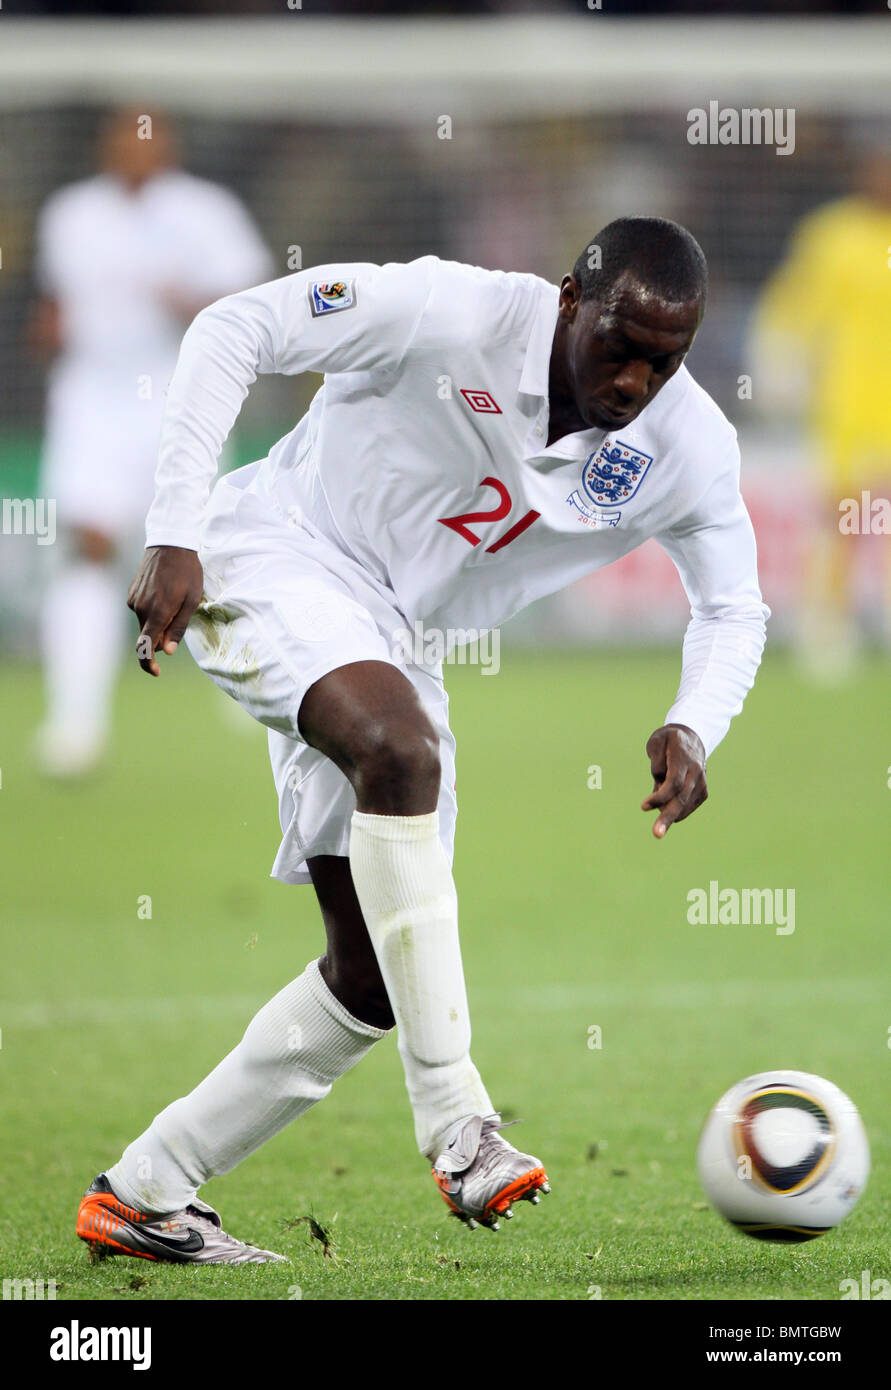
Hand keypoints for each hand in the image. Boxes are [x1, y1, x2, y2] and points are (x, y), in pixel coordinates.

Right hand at [127, 546, 203, 675]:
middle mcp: (140, 608)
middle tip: (179, 617)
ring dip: (158, 620)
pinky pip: (142, 610)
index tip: (156, 671)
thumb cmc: (187, 572)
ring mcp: (133, 600)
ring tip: (174, 599)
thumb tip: (167, 651)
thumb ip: (178, 627)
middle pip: (149, 635)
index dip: (148, 663)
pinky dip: (152, 610)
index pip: (145, 646)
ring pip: (146, 622)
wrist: (170, 543)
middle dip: (162, 636)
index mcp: (157, 612)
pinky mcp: (131, 593)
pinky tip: (164, 593)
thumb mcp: (192, 601)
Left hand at [641, 724, 707, 838]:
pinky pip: (688, 807)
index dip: (660, 796)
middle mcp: (696, 771)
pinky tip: (665, 809)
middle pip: (682, 797)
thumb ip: (656, 762)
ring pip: (686, 805)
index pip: (674, 782)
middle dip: (668, 817)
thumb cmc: (668, 741)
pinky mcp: (703, 791)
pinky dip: (676, 812)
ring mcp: (702, 782)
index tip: (643, 806)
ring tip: (657, 824)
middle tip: (657, 834)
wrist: (692, 738)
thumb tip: (659, 787)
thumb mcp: (656, 742)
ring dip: (670, 817)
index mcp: (683, 757)